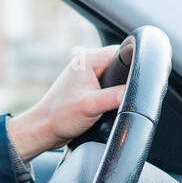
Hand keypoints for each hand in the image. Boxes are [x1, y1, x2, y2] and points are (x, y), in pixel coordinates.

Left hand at [5, 45, 125, 161]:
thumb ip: (116, 97)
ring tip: (109, 103)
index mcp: (89, 59)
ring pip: (117, 79)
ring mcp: (89, 76)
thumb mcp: (92, 106)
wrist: (44, 130)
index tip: (137, 81)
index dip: (133, 67)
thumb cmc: (59, 116)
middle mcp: (89, 63)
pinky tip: (108, 106)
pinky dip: (113, 97)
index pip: (123, 53)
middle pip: (122, 66)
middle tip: (118, 97)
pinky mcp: (90, 88)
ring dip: (119, 90)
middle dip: (126, 81)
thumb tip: (137, 93)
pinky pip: (110, 88)